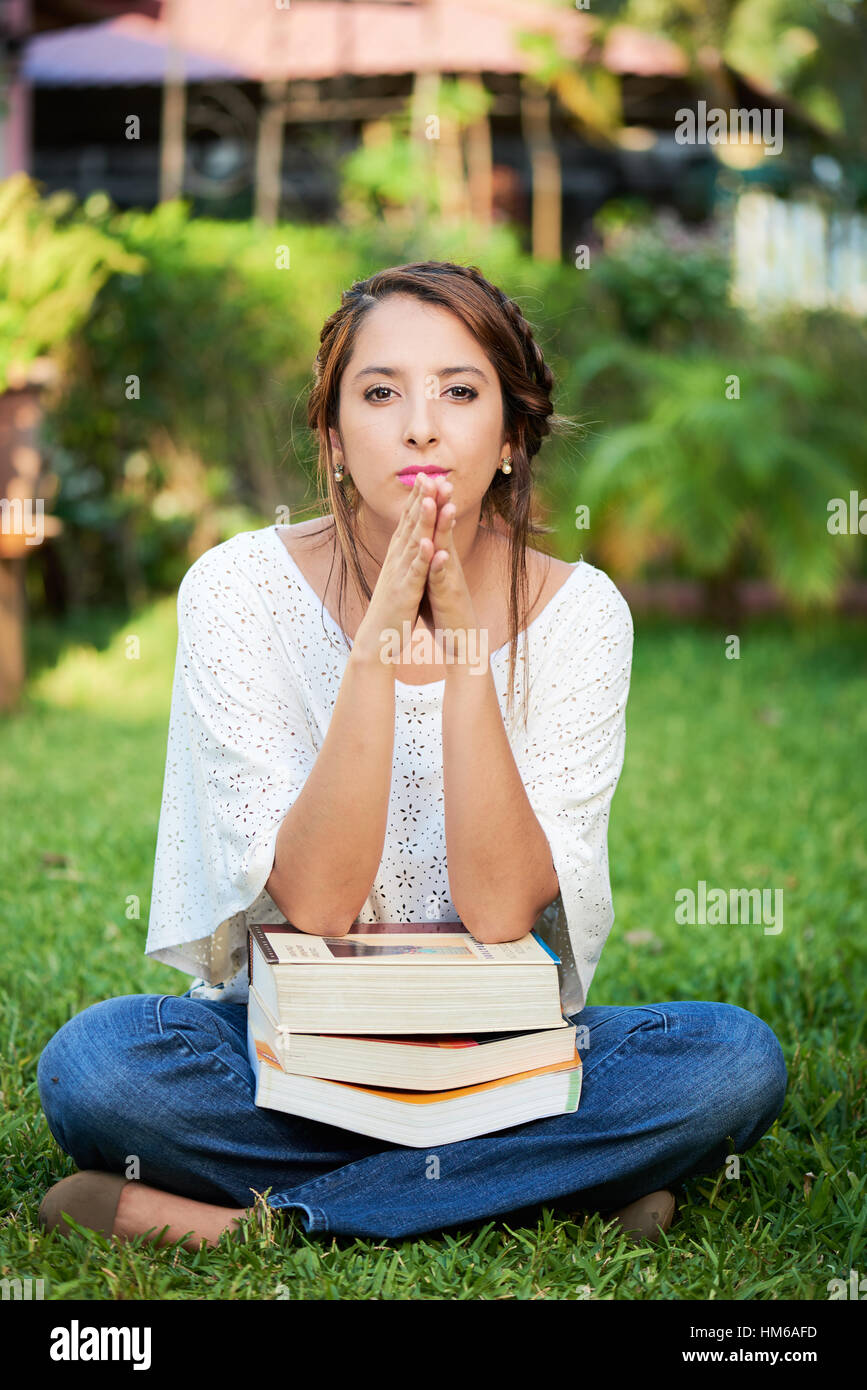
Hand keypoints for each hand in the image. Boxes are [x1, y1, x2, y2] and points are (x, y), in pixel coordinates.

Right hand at [352, 472, 438, 664]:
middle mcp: (396, 560)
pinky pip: (416, 574)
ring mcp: (400, 575)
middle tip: (429, 474)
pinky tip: (430, 544)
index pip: (408, 521)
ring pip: (413, 544)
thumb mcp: (399, 575)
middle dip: (421, 499)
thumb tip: (409, 536)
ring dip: (422, 522)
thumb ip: (404, 555)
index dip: (417, 497)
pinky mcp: (405, 593)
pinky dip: (423, 559)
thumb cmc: (391, 607)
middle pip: (410, 525)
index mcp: (397, 555)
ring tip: (431, 499)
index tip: (426, 475)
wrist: (377, 638)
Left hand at [423, 477, 478, 636]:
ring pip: (447, 549)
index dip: (431, 502)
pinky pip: (443, 580)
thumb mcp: (435, 577)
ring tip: (445, 506)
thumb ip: (431, 557)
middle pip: (445, 529)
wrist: (460, 639)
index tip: (426, 477)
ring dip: (445, 528)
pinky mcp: (449, 597)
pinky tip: (441, 554)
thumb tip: (425, 537)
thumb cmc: (444, 608)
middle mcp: (448, 563)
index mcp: (441, 557)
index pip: (436, 524)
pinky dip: (441, 567)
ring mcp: (450, 579)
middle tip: (441, 478)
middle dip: (442, 504)